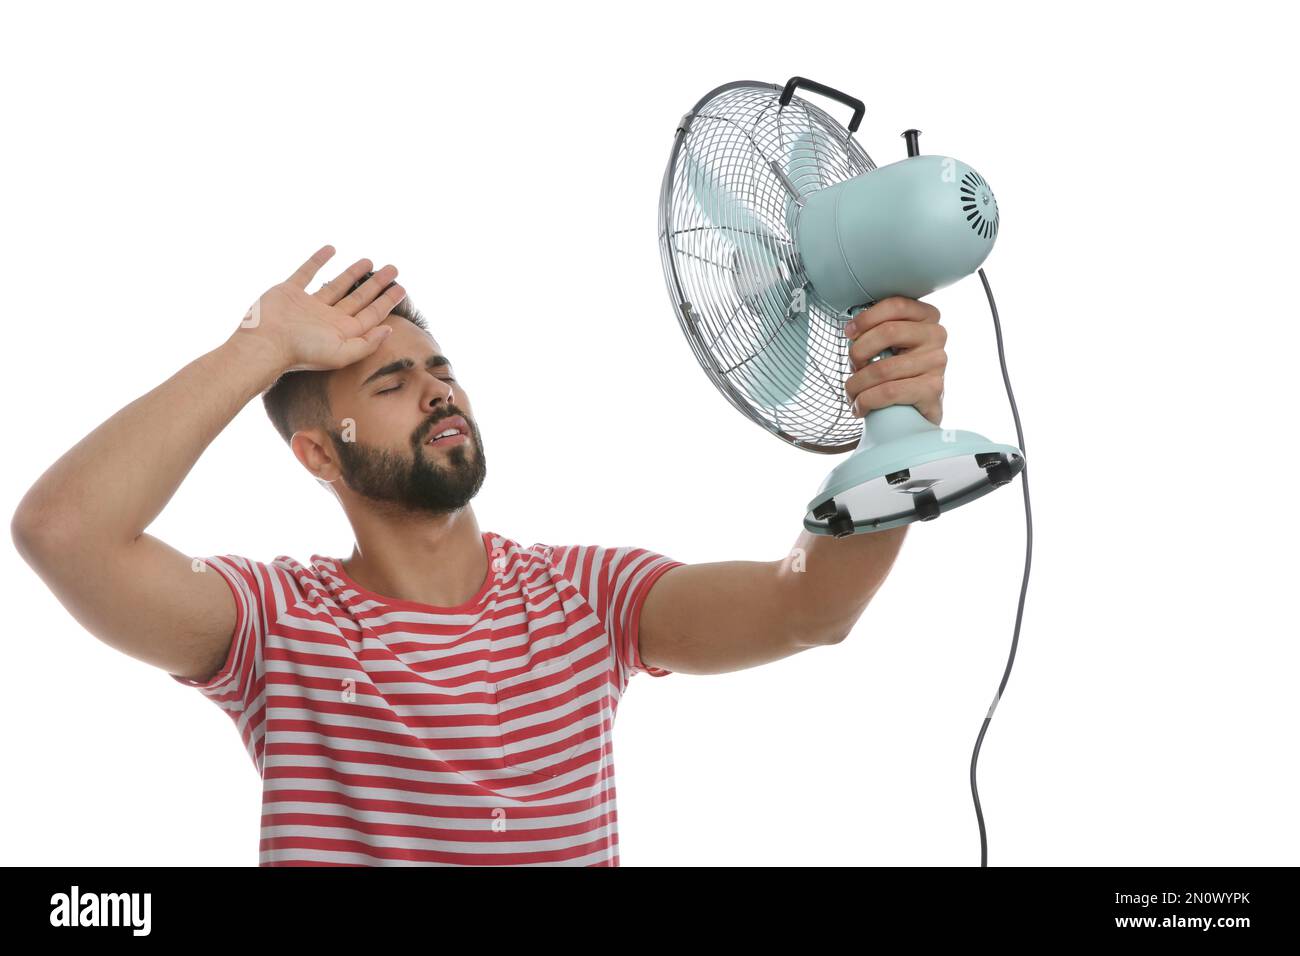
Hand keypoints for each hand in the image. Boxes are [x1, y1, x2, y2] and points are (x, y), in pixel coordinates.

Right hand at [236, 244, 406, 372]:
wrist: (265, 343)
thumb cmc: (302, 352)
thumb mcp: (341, 354)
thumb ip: (367, 343)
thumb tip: (389, 330)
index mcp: (342, 332)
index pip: (372, 314)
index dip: (388, 301)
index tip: (402, 287)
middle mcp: (328, 318)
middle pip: (359, 298)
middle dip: (377, 284)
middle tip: (394, 269)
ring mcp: (309, 305)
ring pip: (337, 285)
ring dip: (353, 273)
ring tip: (369, 261)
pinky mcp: (289, 292)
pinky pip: (306, 272)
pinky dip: (318, 261)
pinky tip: (331, 250)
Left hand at [842, 296, 946, 425]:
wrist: (916, 410)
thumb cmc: (898, 372)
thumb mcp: (890, 344)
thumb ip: (877, 329)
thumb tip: (852, 330)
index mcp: (926, 316)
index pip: (896, 305)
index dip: (866, 318)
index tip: (849, 332)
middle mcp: (936, 336)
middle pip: (888, 332)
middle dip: (859, 351)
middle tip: (853, 367)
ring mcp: (937, 362)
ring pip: (883, 368)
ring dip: (857, 384)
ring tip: (852, 393)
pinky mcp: (933, 389)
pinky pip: (889, 391)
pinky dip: (866, 401)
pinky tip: (860, 407)